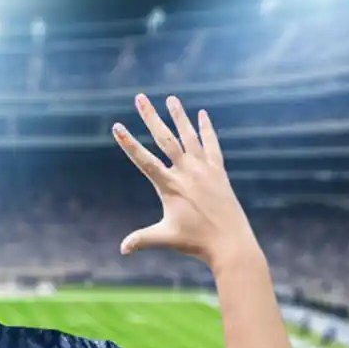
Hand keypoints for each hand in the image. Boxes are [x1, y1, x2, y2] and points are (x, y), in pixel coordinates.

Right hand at [112, 94, 258, 268]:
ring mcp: (205, 170)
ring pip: (189, 137)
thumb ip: (142, 239)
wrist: (231, 243)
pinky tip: (202, 115)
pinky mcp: (219, 172)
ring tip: (171, 98)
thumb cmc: (196, 242)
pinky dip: (206, 130)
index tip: (117, 126)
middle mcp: (187, 173)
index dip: (129, 143)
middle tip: (140, 98)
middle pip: (165, 139)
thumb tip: (122, 249)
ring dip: (179, 116)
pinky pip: (211, 145)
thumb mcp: (165, 238)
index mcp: (170, 186)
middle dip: (151, 117)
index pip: (144, 160)